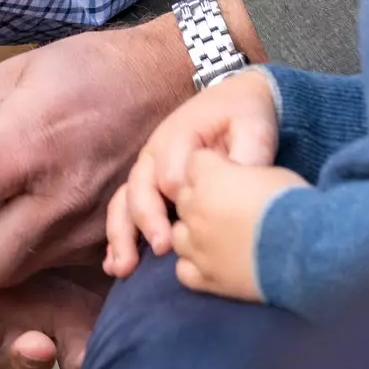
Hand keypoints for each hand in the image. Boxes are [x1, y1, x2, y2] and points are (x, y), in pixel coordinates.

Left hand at [0, 11, 197, 286]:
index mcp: (28, 141)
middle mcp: (57, 195)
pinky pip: (43, 269)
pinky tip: (9, 221)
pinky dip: (14, 252)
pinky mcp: (101, 242)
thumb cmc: (88, 68)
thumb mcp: (10, 78)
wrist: (174, 81)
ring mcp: (84, 226)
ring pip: (8, 274)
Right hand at [103, 67, 278, 277]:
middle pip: (140, 188)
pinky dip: (117, 237)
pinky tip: (115, 266)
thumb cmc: (243, 116)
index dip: (178, 200)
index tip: (189, 225)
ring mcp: (149, 169)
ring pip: (124, 202)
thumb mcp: (253, 127)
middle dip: (147, 220)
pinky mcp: (149, 185)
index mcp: (179, 136)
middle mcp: (156, 153)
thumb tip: (241, 187)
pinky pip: (124, 209)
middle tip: (163, 248)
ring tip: (124, 268)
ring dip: (122, 234)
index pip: (170, 173)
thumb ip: (248, 153)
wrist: (235, 100)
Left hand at [172, 152, 308, 300]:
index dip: (213, 168)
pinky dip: (195, 265)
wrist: (303, 250)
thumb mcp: (268, 172)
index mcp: (210, 177)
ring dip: (194, 233)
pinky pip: (184, 270)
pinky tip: (214, 262)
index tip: (231, 175)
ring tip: (218, 237)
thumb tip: (239, 182)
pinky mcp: (206, 278)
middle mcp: (196, 209)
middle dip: (201, 199)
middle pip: (184, 197)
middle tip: (228, 208)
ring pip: (179, 235)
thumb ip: (240, 173)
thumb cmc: (290, 204)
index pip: (195, 162)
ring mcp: (198, 246)